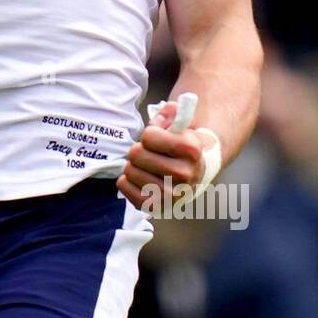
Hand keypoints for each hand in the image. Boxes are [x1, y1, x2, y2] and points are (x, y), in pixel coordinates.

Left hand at [116, 100, 204, 214]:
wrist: (195, 174)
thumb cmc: (182, 147)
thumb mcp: (181, 125)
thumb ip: (171, 112)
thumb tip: (167, 110)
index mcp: (191, 150)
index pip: (149, 136)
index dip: (150, 134)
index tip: (159, 138)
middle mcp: (184, 175)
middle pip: (136, 154)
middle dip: (140, 150)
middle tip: (150, 153)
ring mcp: (170, 195)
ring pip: (128, 170)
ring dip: (134, 165)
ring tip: (147, 167)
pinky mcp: (155, 207)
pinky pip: (123, 186)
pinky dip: (127, 180)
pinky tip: (142, 179)